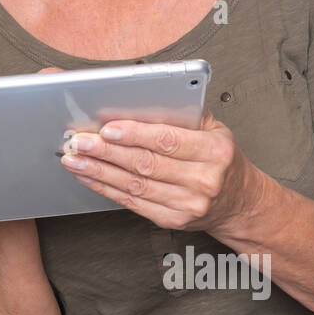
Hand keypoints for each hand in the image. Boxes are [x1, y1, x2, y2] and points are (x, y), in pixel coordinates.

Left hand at [59, 107, 264, 232]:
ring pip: (134, 185)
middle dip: (106, 152)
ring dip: (99, 172)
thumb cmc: (221, 160)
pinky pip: (132, 202)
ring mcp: (188, 204)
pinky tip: (89, 177)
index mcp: (214, 152)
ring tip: (75, 159)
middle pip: (145, 164)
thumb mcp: (217, 131)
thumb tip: (147, 95)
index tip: (108, 128)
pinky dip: (106, 188)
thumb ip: (187, 113)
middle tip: (80, 141)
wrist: (239, 203)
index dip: (135, 134)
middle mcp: (203, 180)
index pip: (167, 141)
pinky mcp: (172, 219)